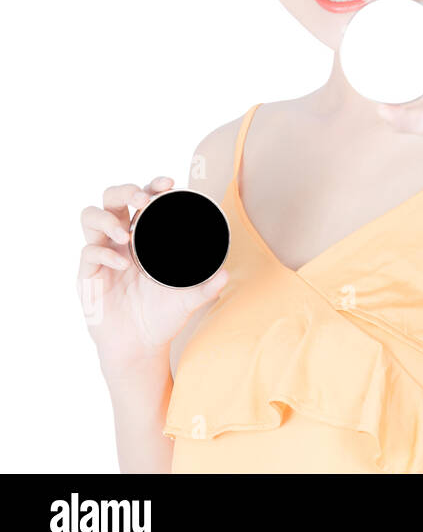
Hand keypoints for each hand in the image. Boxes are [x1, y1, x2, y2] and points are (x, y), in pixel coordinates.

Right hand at [78, 177, 228, 378]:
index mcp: (144, 238)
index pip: (143, 200)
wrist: (139, 346)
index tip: (169, 184)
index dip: (152, 186)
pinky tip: (122, 266)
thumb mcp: (187, 301)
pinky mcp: (88, 276)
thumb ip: (206, 288)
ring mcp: (102, 256)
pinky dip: (104, 254)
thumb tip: (226, 275)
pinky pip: (88, 253)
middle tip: (144, 200)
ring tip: (126, 235)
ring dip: (107, 219)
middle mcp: (121, 241)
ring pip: (90, 216)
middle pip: (112, 198)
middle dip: (126, 191)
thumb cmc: (162, 316)